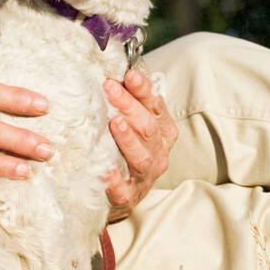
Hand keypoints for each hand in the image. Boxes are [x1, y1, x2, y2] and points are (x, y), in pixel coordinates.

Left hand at [103, 68, 177, 222]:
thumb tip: (114, 73)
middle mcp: (158, 152)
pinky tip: (106, 171)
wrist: (121, 196)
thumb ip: (129, 103)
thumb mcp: (133, 125)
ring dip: (128, 139)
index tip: (128, 75)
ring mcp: (145, 175)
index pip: (156, 106)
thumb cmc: (124, 152)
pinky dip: (115, 181)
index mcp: (162, 132)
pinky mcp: (128, 196)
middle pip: (148, 127)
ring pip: (141, 156)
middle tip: (109, 88)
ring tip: (114, 123)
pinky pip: (123, 190)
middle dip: (129, 106)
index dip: (143, 90)